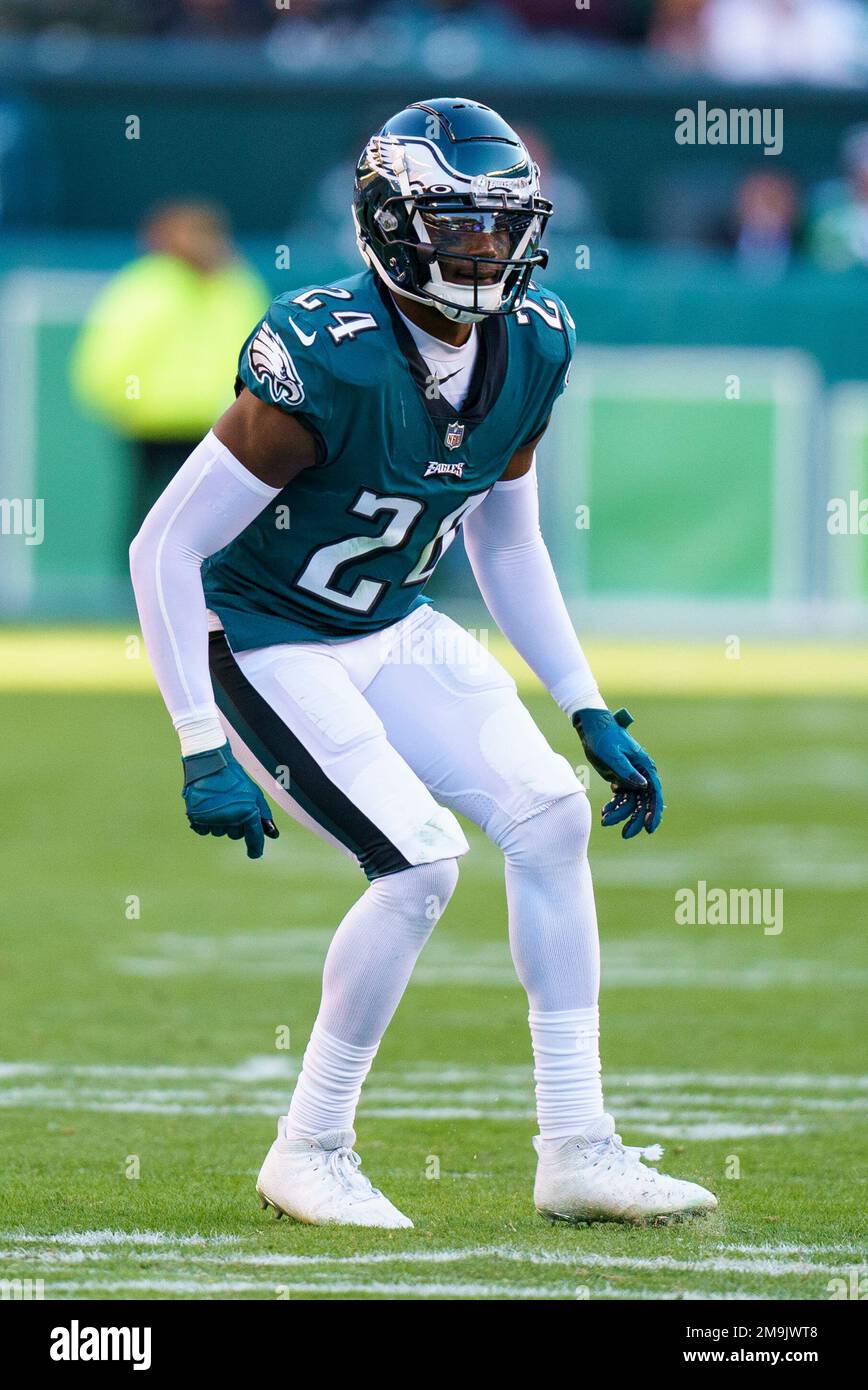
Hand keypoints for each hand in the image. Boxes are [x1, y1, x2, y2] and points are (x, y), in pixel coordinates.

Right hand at [182, 743, 278, 858]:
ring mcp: (211, 818)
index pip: (253, 836)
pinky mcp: (195, 816)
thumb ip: (263, 815)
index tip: (254, 854)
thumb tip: (272, 834)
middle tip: (232, 807)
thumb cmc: (234, 778)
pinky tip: (207, 808)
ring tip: (218, 804)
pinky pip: (203, 830)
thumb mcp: (254, 794)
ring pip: (219, 832)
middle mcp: (229, 818)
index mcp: (246, 812)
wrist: (209, 763)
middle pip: (235, 835)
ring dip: (220, 823)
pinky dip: (205, 823)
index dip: (255, 847)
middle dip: (235, 824)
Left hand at [572, 706, 662, 837]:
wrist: (593, 729)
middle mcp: (642, 774)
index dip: (654, 812)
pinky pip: (621, 798)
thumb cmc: (604, 738)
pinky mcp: (621, 779)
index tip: (649, 828)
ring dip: (620, 814)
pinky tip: (604, 813)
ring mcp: (631, 778)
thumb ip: (627, 770)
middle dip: (635, 820)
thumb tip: (643, 785)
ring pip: (631, 803)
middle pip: (644, 802)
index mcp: (645, 767)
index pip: (654, 794)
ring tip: (605, 822)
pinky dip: (614, 807)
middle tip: (626, 835)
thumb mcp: (613, 755)